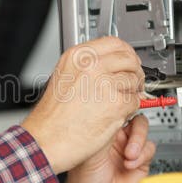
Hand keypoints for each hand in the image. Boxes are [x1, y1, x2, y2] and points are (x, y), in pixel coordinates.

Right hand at [21, 36, 142, 174]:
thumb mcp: (63, 78)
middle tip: (133, 82)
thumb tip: (109, 65)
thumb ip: (87, 67)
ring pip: (134, 80)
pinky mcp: (116, 103)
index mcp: (78, 56)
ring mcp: (105, 83)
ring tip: (119, 103)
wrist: (46, 140)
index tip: (129, 61)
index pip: (115, 43)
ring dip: (132, 93)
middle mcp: (92, 65)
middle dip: (135, 72)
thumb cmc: (51, 117)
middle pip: (129, 59)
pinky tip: (115, 115)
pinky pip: (135, 101)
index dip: (126, 53)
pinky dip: (129, 110)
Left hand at [63, 114, 155, 182]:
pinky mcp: (140, 164)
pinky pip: (150, 149)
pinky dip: (143, 154)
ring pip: (143, 132)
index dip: (121, 109)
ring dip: (138, 142)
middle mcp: (113, 140)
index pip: (114, 113)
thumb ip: (104, 134)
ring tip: (128, 156)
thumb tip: (114, 114)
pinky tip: (131, 164)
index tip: (125, 109)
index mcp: (99, 133)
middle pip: (132, 118)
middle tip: (128, 136)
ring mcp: (127, 151)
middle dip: (134, 128)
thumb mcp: (90, 154)